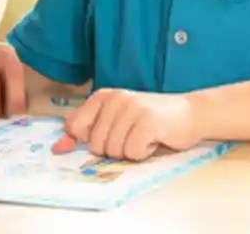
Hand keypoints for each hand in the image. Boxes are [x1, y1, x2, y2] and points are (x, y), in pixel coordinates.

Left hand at [53, 89, 198, 161]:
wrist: (191, 113)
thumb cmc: (150, 122)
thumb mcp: (116, 122)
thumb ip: (87, 132)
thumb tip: (58, 148)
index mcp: (103, 96)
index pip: (75, 127)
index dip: (88, 141)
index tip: (109, 139)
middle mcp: (115, 98)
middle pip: (95, 145)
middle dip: (114, 149)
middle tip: (132, 137)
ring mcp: (132, 108)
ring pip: (114, 150)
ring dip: (131, 152)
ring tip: (144, 137)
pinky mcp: (148, 121)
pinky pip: (133, 151)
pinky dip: (144, 153)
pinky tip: (154, 140)